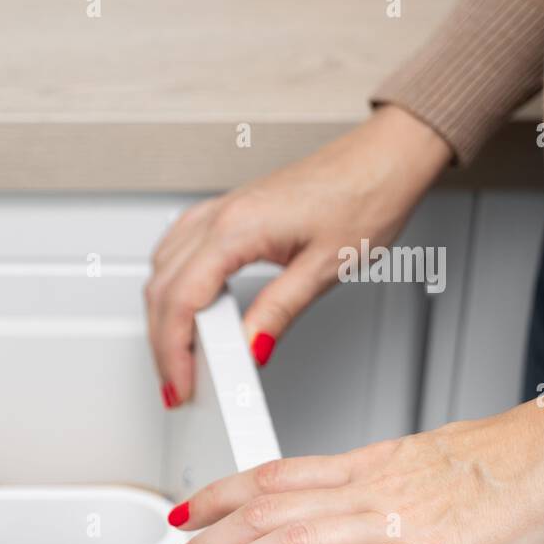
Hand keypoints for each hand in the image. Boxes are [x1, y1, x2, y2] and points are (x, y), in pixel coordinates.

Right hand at [145, 105, 451, 406]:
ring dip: (161, 317)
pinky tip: (180, 304)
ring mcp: (217, 210)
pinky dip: (168, 285)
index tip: (180, 385)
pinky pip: (173, 250)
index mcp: (237, 230)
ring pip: (160, 271)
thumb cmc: (365, 196)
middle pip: (161, 290)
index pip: (181, 302)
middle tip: (176, 382)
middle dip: (162, 345)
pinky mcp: (224, 209)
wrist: (384, 158)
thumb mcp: (324, 269)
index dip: (173, 352)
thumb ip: (277, 312)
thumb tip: (248, 349)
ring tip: (179, 355)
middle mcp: (218, 216)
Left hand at [146, 400, 543, 543]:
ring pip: (292, 542)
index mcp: (366, 466)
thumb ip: (368, 489)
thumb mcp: (419, 465)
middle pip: (264, 512)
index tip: (181, 512)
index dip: (218, 494)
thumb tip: (329, 511)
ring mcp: (397, 524)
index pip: (271, 476)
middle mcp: (369, 490)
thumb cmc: (508, 462)